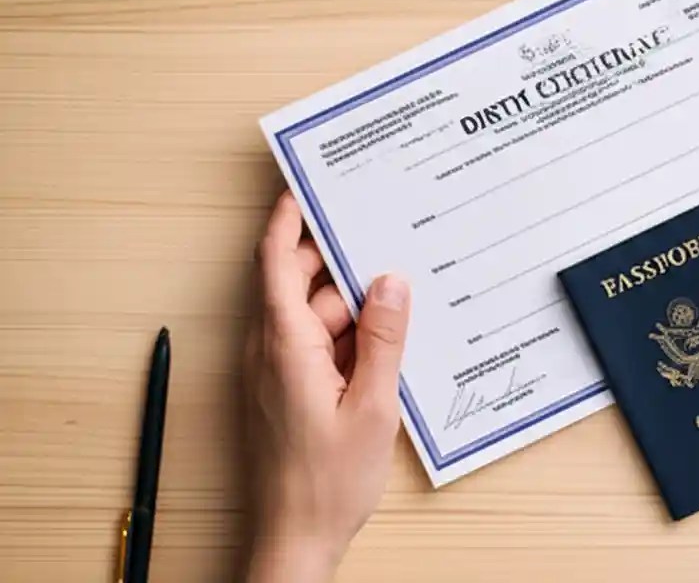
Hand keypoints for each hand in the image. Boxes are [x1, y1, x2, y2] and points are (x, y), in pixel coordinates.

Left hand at [245, 192, 410, 581]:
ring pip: (313, 316)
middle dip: (339, 261)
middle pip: (300, 283)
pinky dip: (347, 337)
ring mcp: (277, 372)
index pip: (276, 260)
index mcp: (284, 345)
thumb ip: (382, 338)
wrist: (297, 539)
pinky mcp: (287, 391)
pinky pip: (316, 346)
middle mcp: (271, 351)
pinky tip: (385, 345)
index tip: (306, 185)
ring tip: (401, 299)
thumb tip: (389, 281)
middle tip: (385, 236)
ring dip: (351, 306)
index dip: (288, 217)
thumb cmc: (326, 483)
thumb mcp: (372, 405)